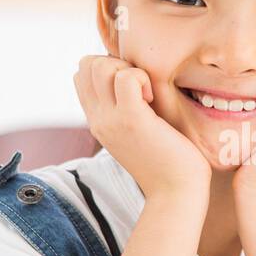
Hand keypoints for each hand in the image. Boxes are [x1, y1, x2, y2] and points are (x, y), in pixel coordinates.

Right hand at [73, 55, 211, 201]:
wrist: (176, 193)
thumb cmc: (167, 162)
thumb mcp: (136, 133)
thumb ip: (126, 110)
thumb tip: (132, 83)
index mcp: (97, 121)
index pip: (80, 76)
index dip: (105, 67)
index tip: (131, 86)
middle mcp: (97, 120)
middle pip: (87, 65)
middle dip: (115, 62)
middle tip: (140, 87)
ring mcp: (111, 119)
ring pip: (101, 66)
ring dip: (128, 69)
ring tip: (146, 94)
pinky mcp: (132, 119)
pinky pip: (126, 77)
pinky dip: (142, 77)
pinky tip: (152, 98)